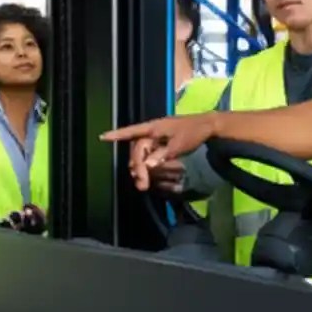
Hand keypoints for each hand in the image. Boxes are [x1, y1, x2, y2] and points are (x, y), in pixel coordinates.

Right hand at [102, 115, 217, 190]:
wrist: (208, 127)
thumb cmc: (194, 131)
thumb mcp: (179, 144)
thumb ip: (162, 154)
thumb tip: (147, 166)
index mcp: (155, 128)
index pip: (132, 131)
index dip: (117, 135)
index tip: (103, 137)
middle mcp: (153, 132)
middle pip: (137, 149)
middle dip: (136, 166)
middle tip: (141, 184)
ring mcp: (158, 138)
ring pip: (142, 154)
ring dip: (141, 168)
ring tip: (143, 183)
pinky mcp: (163, 144)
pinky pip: (150, 154)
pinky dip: (147, 164)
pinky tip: (147, 175)